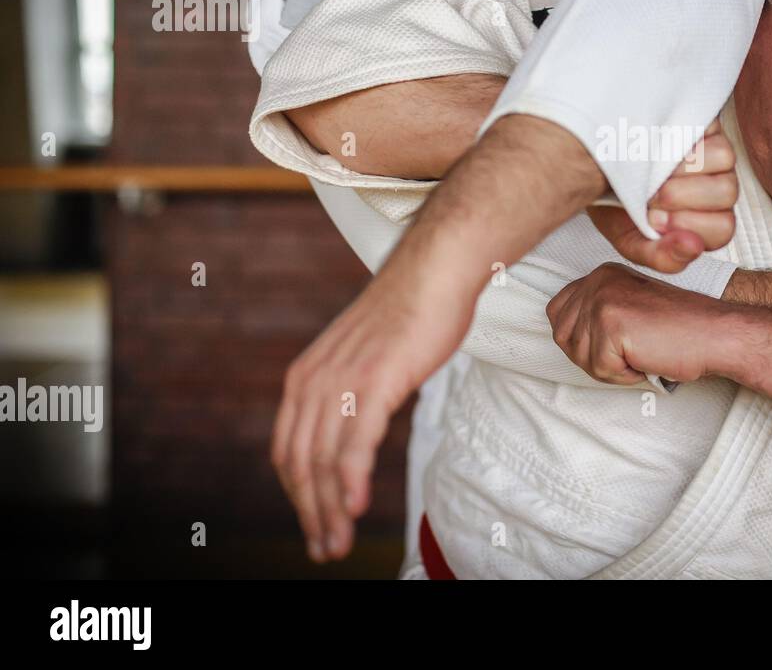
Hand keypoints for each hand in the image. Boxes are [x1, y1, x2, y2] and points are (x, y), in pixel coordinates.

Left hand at [270, 264, 475, 563]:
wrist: (434, 272)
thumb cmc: (410, 313)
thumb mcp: (363, 357)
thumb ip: (349, 392)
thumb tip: (354, 428)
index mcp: (304, 377)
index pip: (288, 451)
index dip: (298, 497)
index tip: (314, 527)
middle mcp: (313, 381)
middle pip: (300, 464)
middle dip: (310, 514)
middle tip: (326, 549)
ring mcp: (342, 380)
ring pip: (324, 461)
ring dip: (329, 510)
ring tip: (339, 542)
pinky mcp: (374, 380)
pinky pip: (355, 442)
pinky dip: (351, 479)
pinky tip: (355, 507)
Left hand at [546, 262, 719, 385]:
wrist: (716, 334)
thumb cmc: (682, 330)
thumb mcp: (630, 310)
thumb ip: (597, 315)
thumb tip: (567, 337)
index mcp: (602, 275)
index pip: (558, 312)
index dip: (581, 339)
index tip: (614, 342)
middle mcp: (599, 281)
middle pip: (563, 337)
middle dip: (594, 356)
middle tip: (631, 350)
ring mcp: (603, 299)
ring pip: (579, 355)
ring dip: (611, 367)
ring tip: (641, 352)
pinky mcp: (611, 322)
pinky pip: (599, 368)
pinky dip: (623, 375)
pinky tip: (646, 358)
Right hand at [586, 119, 736, 273]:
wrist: (587, 165)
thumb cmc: (615, 205)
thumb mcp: (630, 240)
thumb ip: (662, 257)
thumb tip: (693, 248)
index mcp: (704, 220)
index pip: (722, 229)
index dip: (689, 225)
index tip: (653, 218)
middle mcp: (714, 187)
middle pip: (726, 194)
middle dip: (682, 197)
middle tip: (651, 194)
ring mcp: (713, 153)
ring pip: (724, 162)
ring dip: (682, 169)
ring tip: (653, 168)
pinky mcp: (705, 124)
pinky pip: (710, 135)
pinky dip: (682, 144)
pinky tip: (658, 148)